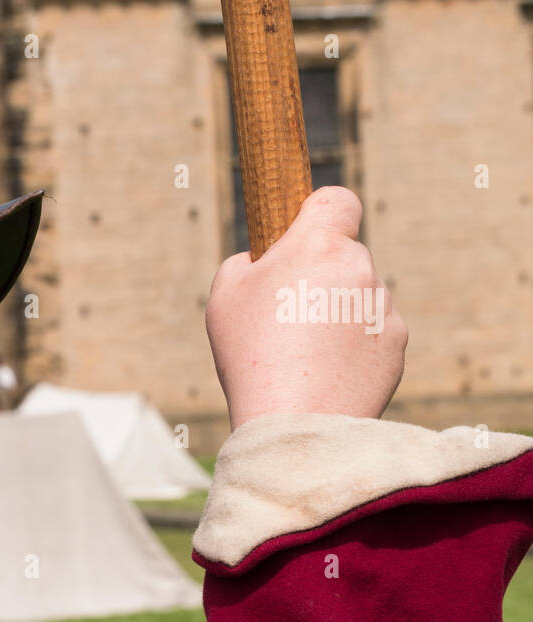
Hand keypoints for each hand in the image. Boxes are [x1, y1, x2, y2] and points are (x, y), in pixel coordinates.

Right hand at [205, 187, 407, 429]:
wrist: (294, 421)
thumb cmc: (251, 355)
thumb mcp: (224, 297)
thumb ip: (246, 263)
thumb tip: (263, 263)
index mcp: (318, 245)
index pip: (337, 200)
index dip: (320, 213)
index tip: (304, 234)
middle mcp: (360, 267)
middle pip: (341, 257)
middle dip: (319, 277)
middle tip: (284, 318)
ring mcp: (383, 306)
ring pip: (357, 296)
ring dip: (335, 314)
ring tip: (302, 356)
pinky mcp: (397, 343)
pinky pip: (371, 332)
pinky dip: (352, 346)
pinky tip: (324, 373)